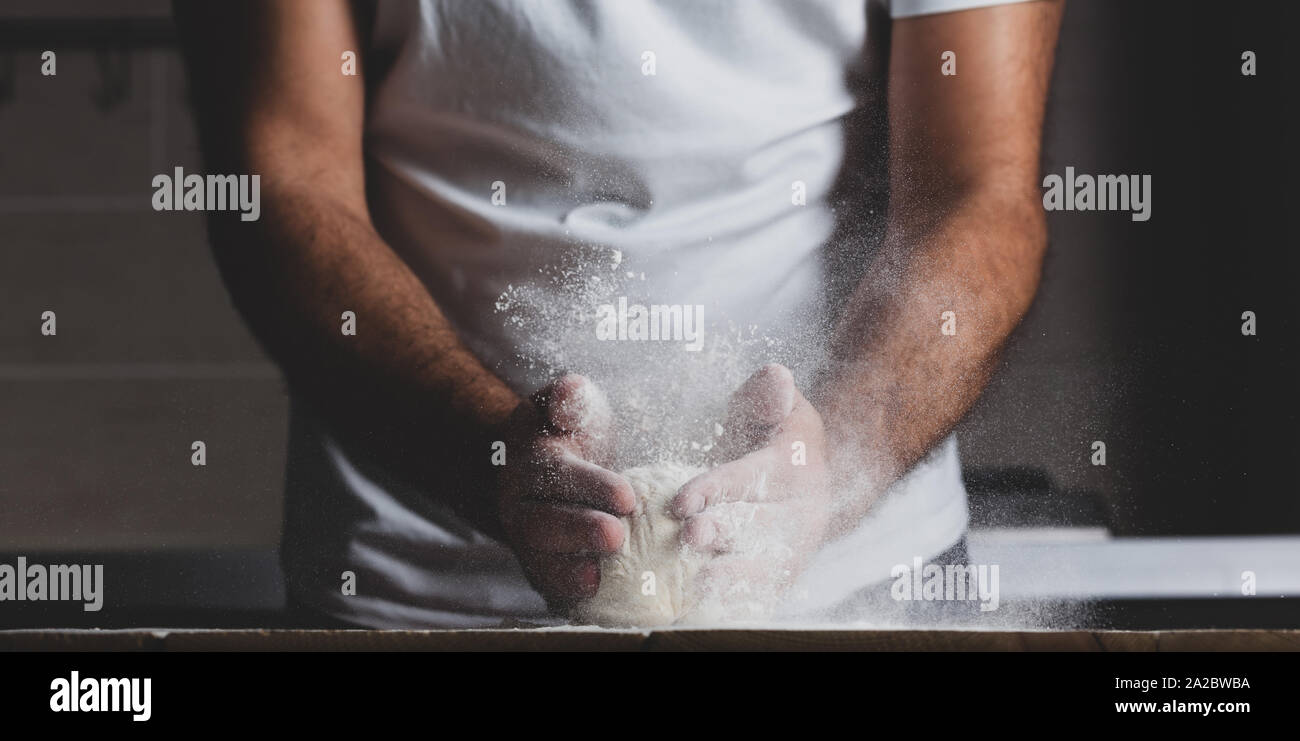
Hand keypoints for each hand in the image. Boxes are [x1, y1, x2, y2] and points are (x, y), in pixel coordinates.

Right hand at [496, 374, 634, 611]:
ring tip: (597, 576)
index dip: (591, 486)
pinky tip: (592, 595)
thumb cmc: (568, 431)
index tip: (628, 496)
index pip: (556, 474)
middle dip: (578, 532)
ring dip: (566, 570)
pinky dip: (564, 591)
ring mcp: (526, 538)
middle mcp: (520, 504)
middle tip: (616, 537)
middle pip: (541, 523)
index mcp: (529, 461)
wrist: (545, 464)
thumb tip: (570, 394)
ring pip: (537, 558)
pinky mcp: (541, 564)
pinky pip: (546, 583)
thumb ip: (569, 397)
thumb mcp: (569, 405)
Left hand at [670, 363, 830, 616]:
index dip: (717, 489)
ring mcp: (792, 552)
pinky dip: (735, 607)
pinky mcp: (779, 579)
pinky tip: (700, 617)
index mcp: (795, 470)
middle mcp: (799, 515)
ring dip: (731, 580)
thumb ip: (770, 393)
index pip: (752, 479)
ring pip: (763, 569)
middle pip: (758, 528)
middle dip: (724, 534)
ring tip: (698, 589)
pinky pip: (760, 597)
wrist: (808, 481)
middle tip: (691, 538)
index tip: (682, 503)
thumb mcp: (779, 406)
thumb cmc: (775, 436)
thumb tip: (776, 377)